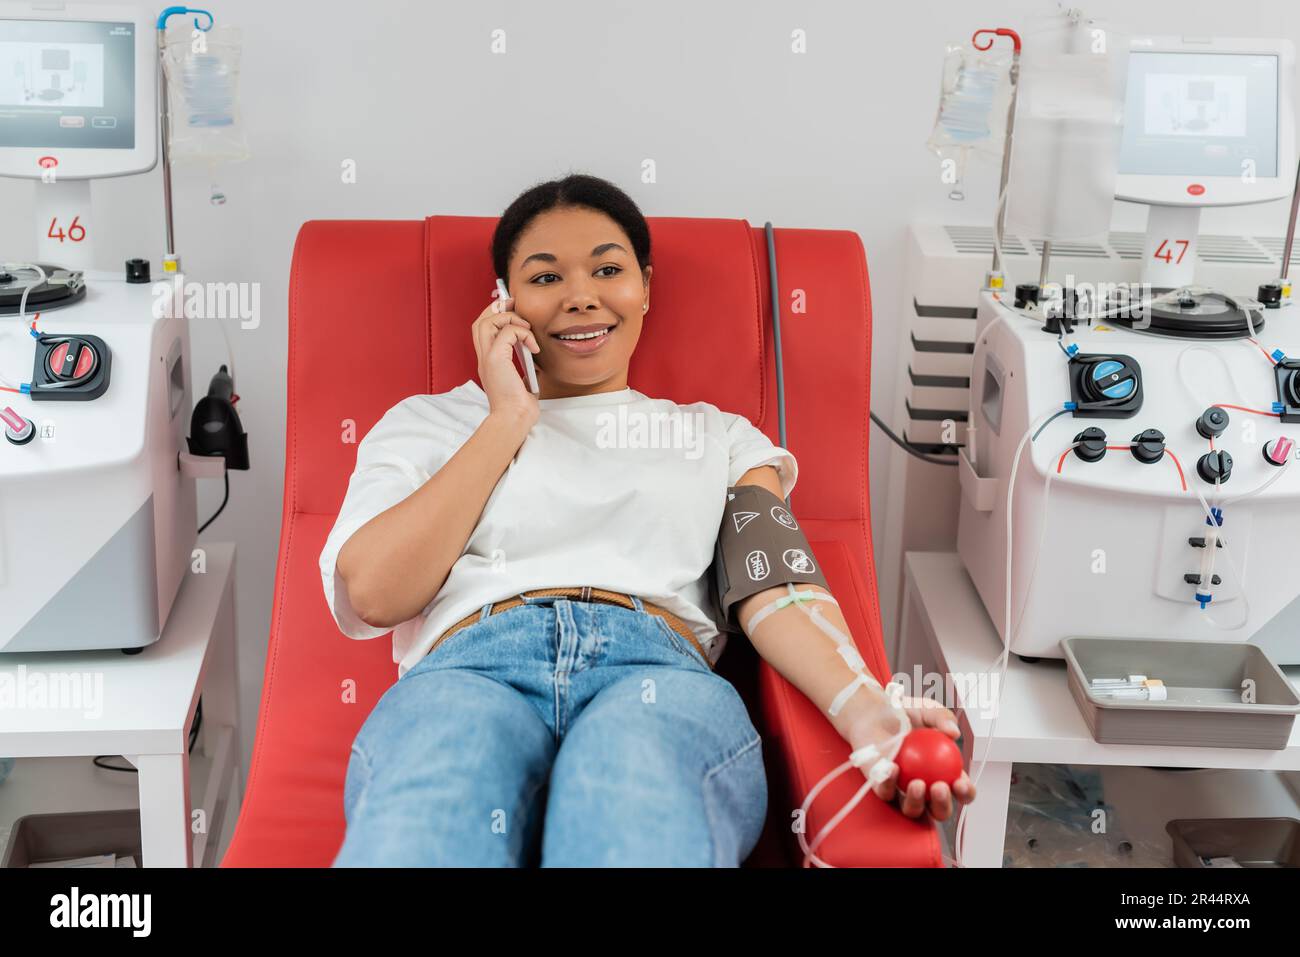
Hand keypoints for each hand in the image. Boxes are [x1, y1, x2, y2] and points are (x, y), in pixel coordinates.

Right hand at [472, 292, 540, 422]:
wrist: (514, 419)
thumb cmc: (519, 407)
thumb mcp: (523, 382)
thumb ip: (525, 369)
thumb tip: (536, 361)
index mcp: (489, 362)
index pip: (483, 330)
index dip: (494, 315)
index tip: (513, 310)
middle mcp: (484, 358)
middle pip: (480, 321)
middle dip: (498, 308)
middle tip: (515, 304)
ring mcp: (487, 358)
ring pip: (487, 321)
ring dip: (510, 318)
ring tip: (527, 329)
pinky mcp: (495, 360)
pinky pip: (507, 332)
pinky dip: (523, 333)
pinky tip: (533, 347)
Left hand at [872, 696, 975, 820]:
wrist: (874, 711)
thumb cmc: (905, 713)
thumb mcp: (928, 710)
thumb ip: (943, 718)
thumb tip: (954, 733)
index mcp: (943, 773)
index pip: (960, 791)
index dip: (965, 792)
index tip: (960, 781)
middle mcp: (925, 787)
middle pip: (939, 810)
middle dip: (943, 805)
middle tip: (939, 786)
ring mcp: (902, 790)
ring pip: (912, 810)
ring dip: (917, 802)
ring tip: (917, 783)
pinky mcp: (880, 786)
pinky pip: (885, 792)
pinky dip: (889, 784)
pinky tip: (892, 769)